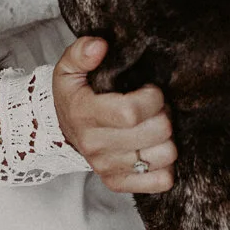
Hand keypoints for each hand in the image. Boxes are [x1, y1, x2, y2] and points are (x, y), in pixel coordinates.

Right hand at [56, 34, 174, 194]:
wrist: (62, 130)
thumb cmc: (73, 96)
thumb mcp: (68, 68)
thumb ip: (81, 52)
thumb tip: (99, 46)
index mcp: (84, 114)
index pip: (131, 113)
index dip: (152, 97)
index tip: (150, 90)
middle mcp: (94, 146)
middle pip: (156, 132)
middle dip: (164, 114)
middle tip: (155, 107)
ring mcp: (107, 168)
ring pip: (165, 156)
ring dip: (167, 138)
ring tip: (153, 126)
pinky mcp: (118, 183)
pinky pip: (162, 181)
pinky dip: (165, 164)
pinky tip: (153, 147)